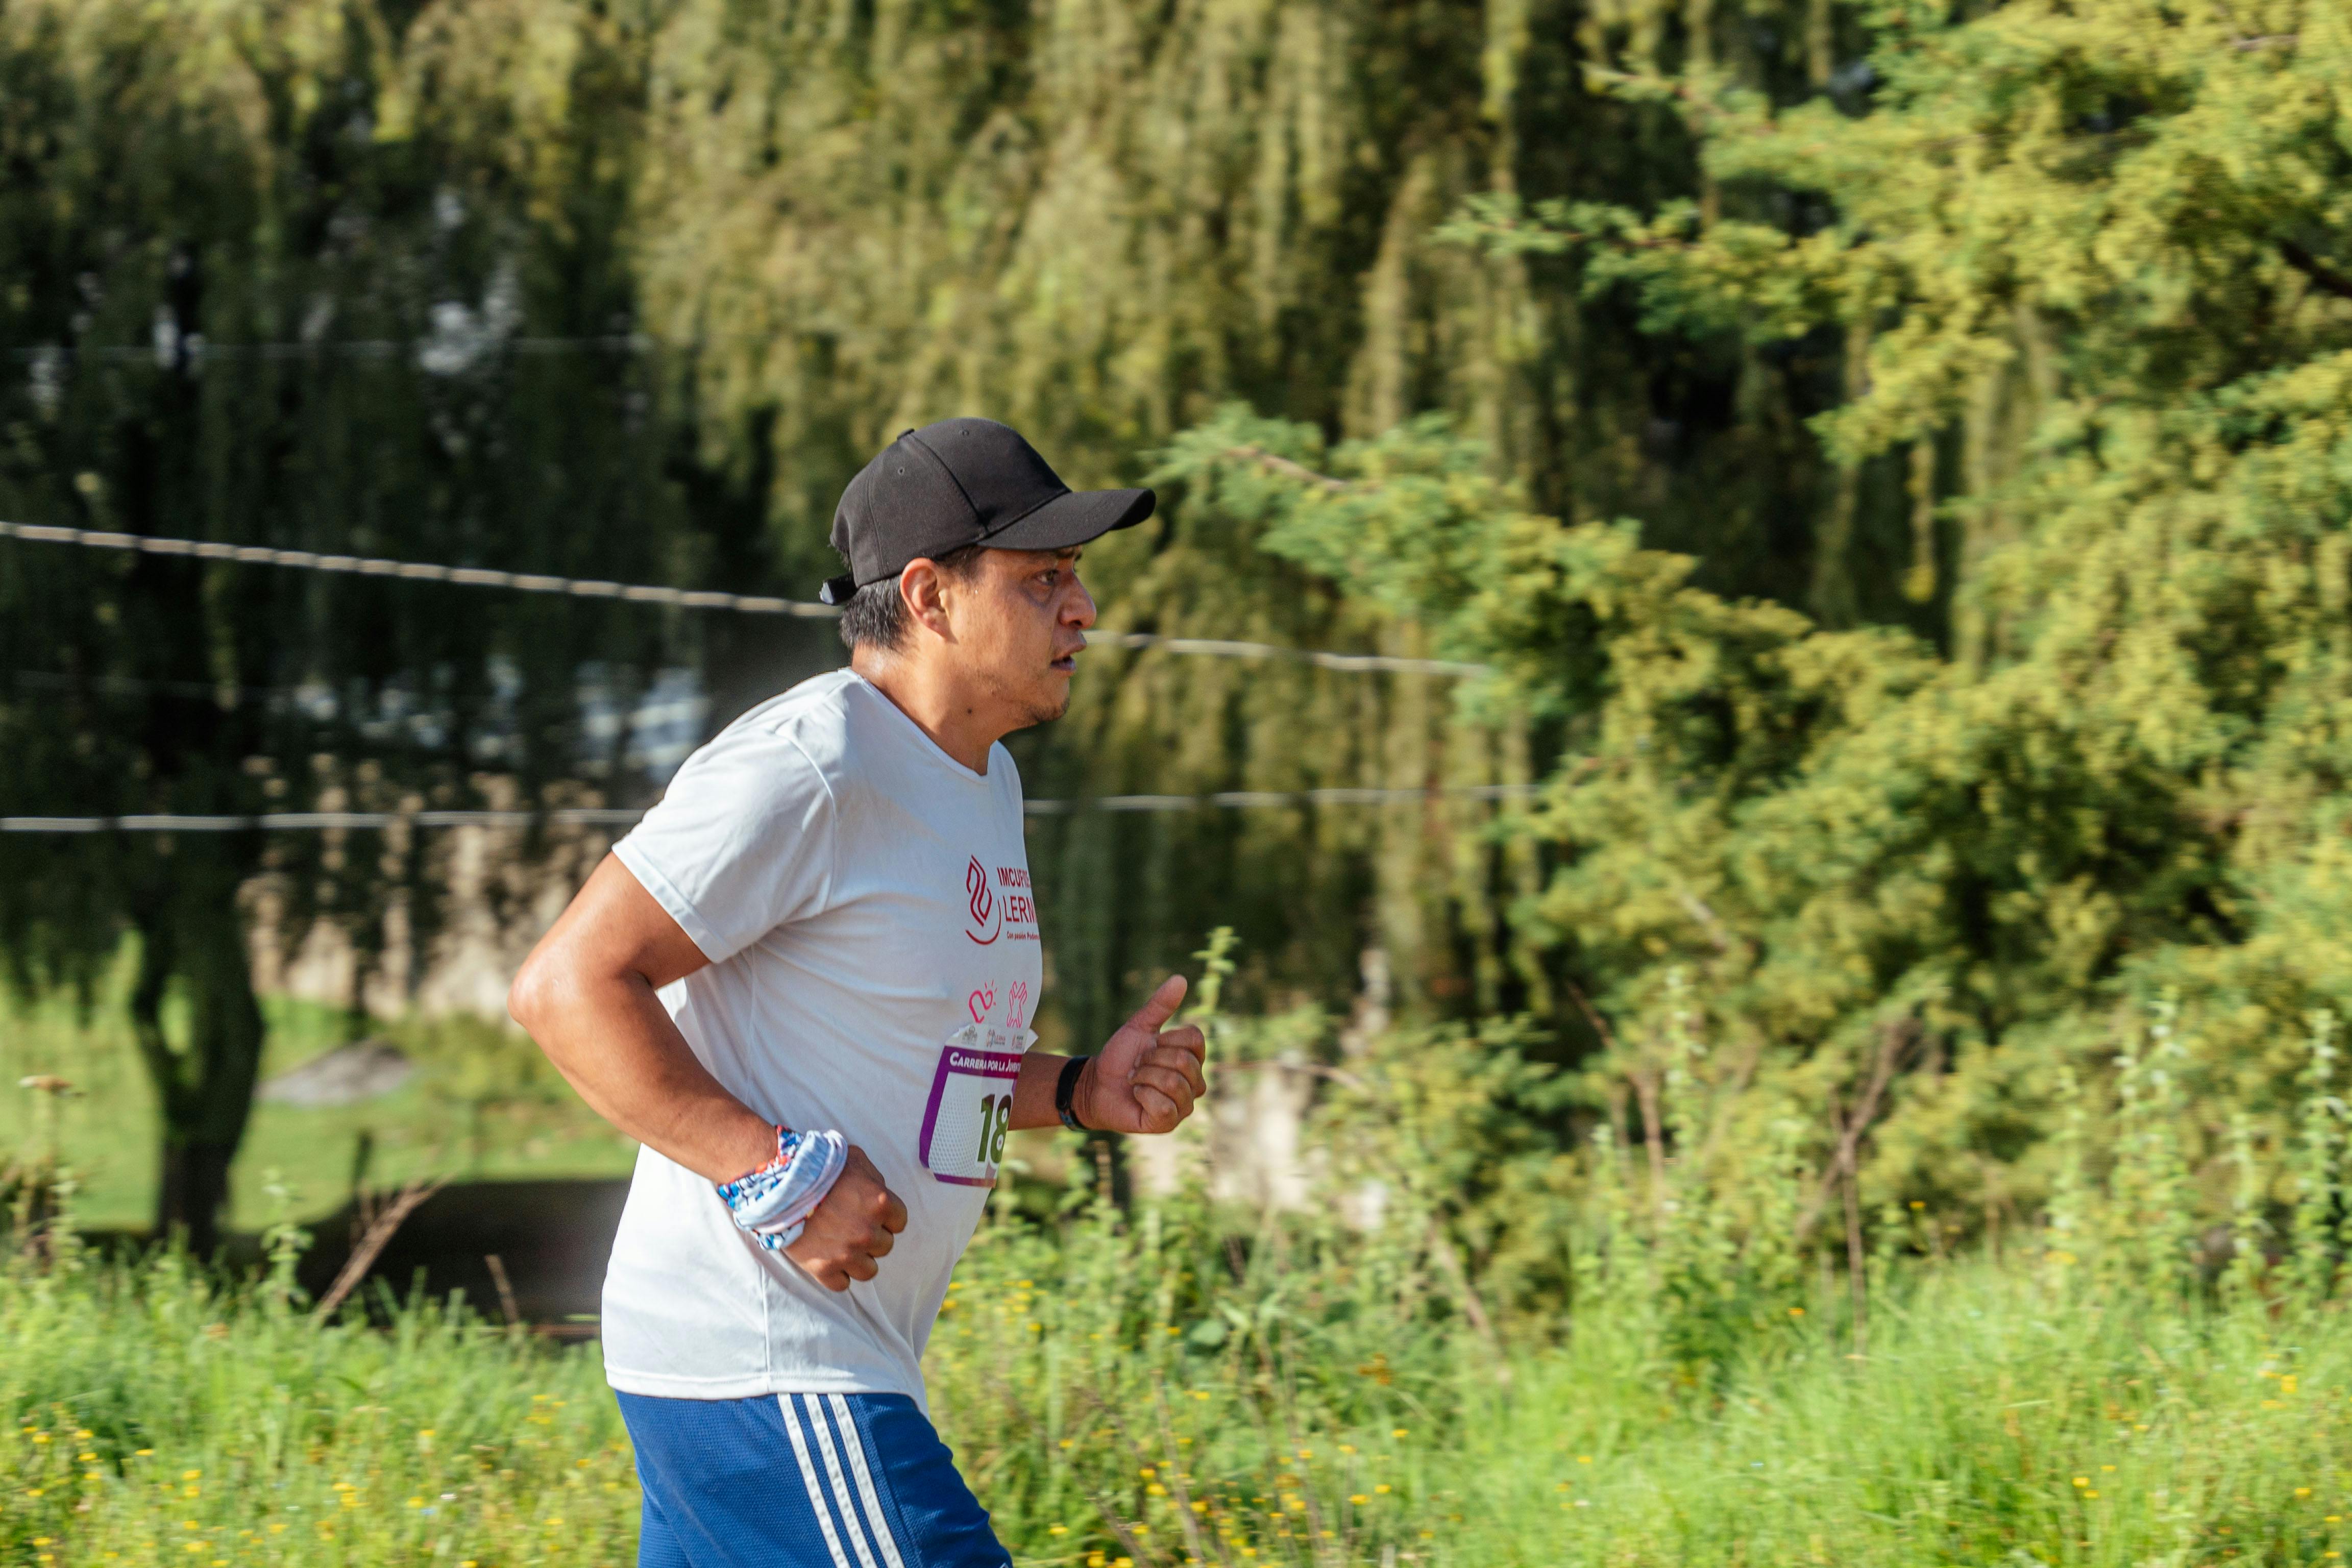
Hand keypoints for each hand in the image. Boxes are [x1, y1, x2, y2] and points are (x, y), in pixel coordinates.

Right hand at [784, 1145, 906, 1290]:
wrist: (780, 1184)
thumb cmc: (818, 1167)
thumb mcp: (855, 1160)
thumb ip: (874, 1179)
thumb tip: (879, 1192)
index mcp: (880, 1204)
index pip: (899, 1222)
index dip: (886, 1218)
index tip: (872, 1215)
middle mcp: (867, 1232)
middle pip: (884, 1246)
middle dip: (871, 1237)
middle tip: (852, 1227)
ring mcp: (846, 1253)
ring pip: (868, 1270)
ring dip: (858, 1260)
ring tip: (843, 1246)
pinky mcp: (823, 1268)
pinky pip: (842, 1284)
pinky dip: (837, 1274)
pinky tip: (828, 1259)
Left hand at [1078, 975, 1208, 1134]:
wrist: (1096, 1084)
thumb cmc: (1120, 1057)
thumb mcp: (1138, 1027)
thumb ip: (1160, 1005)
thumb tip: (1180, 979)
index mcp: (1192, 1057)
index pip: (1195, 1038)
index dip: (1166, 1039)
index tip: (1148, 1045)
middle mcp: (1195, 1082)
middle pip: (1183, 1060)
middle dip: (1150, 1059)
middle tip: (1137, 1065)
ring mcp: (1184, 1104)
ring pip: (1174, 1083)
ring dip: (1144, 1077)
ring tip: (1135, 1080)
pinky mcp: (1170, 1122)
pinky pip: (1165, 1106)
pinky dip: (1143, 1096)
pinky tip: (1136, 1096)